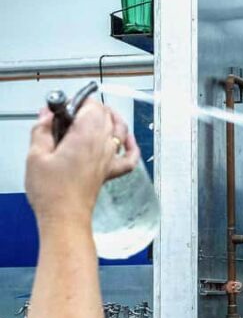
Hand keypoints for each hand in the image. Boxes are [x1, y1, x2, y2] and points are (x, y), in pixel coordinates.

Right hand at [25, 100, 139, 225]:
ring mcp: (109, 159)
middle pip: (107, 116)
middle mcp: (103, 146)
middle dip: (92, 108)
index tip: (65, 106)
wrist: (64, 216)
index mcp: (85, 137)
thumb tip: (46, 114)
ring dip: (112, 119)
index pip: (93, 106)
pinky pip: (130, 157)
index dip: (79, 101)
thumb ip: (42, 129)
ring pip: (120, 130)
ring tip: (97, 115)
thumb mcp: (35, 154)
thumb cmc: (51, 191)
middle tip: (72, 112)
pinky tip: (127, 140)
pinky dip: (131, 146)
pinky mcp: (110, 172)